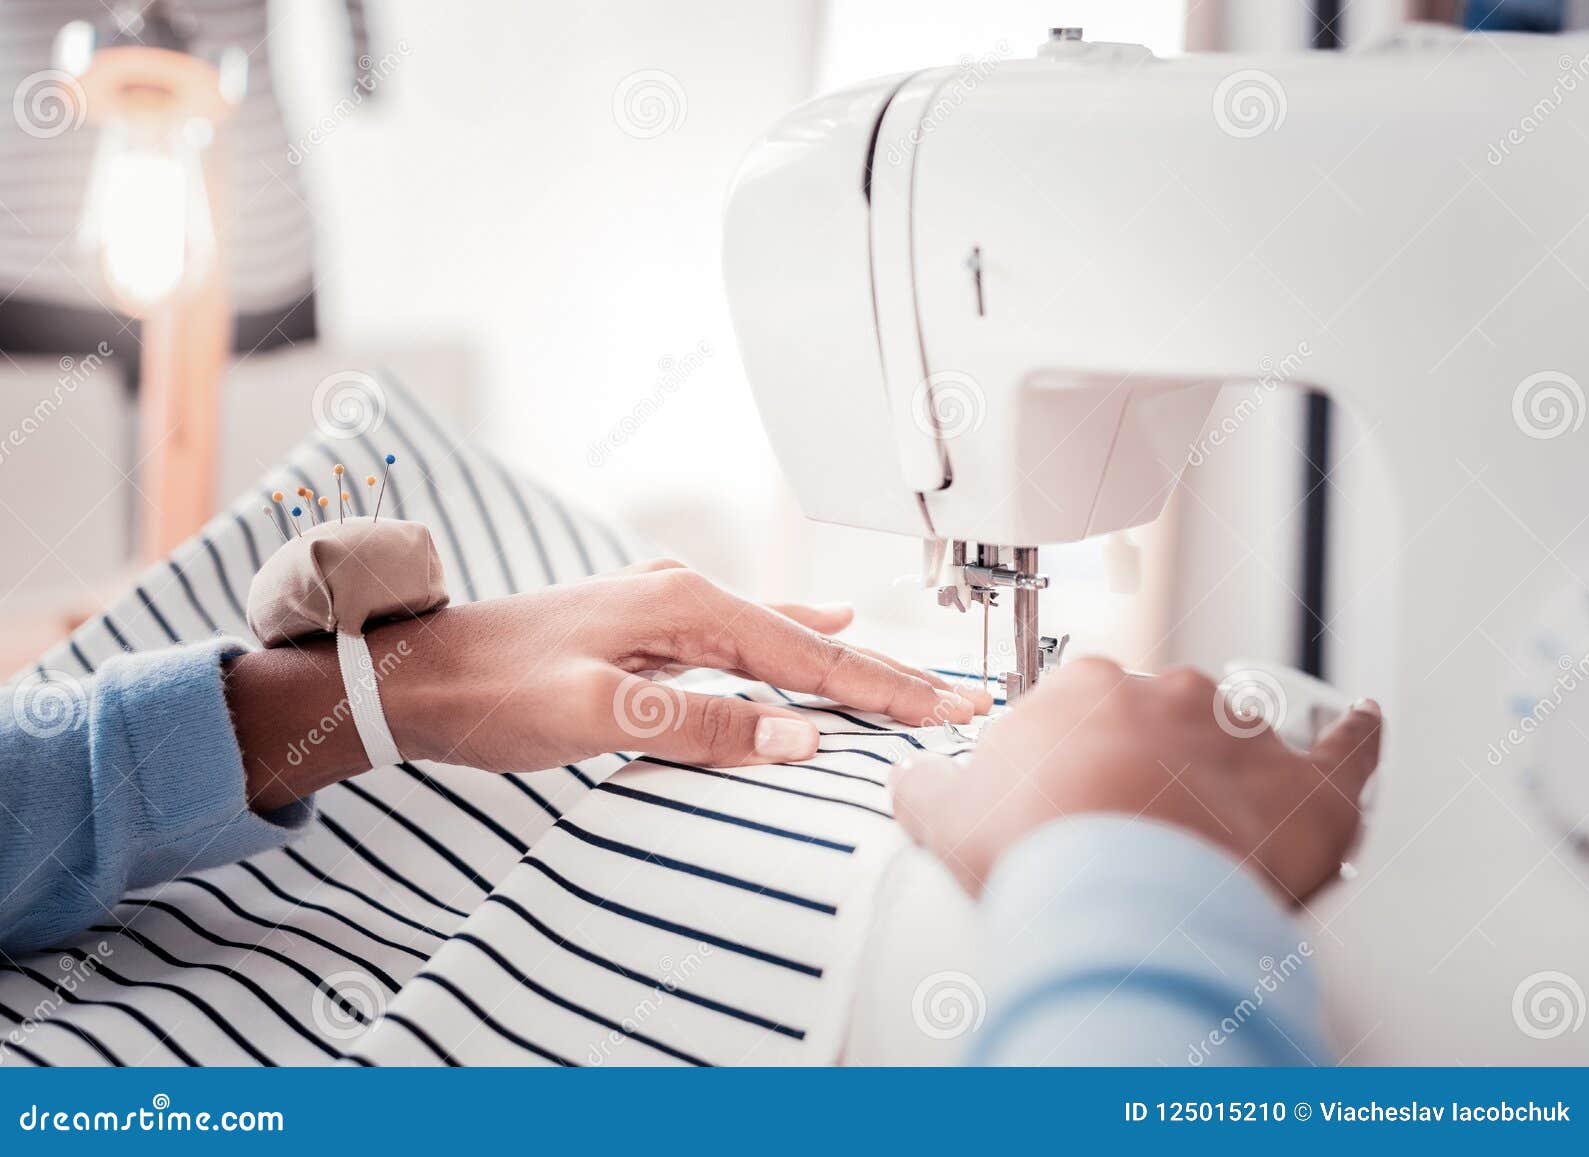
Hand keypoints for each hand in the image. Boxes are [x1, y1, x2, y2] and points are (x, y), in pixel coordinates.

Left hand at [231, 560, 989, 806]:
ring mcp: (663, 607)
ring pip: (779, 636)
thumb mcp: (595, 713)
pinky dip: (791, 642)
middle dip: (884, 671)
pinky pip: (743, 637)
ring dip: (843, 660)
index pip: (809, 652)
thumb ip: (699, 722)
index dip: (883, 686)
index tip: (948, 706)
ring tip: (904, 676)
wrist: (408, 675)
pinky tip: (810, 625)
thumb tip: (797, 737)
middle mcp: (682, 594)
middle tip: (955, 696)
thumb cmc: (490, 689)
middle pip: (807, 638)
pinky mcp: (645, 629)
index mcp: (683, 605)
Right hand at [889, 657, 1381, 904]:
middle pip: (1165, 715)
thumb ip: (926, 787)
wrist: (1117, 903)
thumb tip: (912, 782)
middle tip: (1132, 821)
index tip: (1073, 790)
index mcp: (1088, 690)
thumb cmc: (1040, 853)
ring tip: (1213, 822)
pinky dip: (1357, 737)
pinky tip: (1362, 726)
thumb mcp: (945, 813)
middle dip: (1152, 759)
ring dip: (1230, 765)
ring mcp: (1242, 736)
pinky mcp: (1306, 788)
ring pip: (1243, 733)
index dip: (1079, 753)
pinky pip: (1347, 748)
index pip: (1088, 703)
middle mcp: (1169, 695)